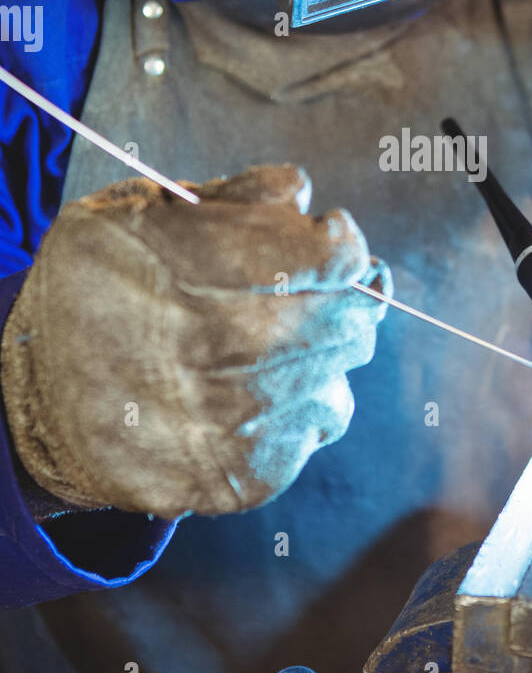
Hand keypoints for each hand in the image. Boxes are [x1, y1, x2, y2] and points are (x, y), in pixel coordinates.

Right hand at [0, 164, 389, 516]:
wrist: (36, 403)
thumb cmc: (94, 290)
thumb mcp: (135, 210)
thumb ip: (233, 196)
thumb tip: (301, 196)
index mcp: (208, 269)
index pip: (339, 258)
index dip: (339, 243)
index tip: (323, 239)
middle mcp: (232, 349)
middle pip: (353, 318)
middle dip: (338, 297)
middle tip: (300, 291)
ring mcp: (243, 422)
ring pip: (341, 374)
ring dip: (320, 354)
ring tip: (266, 345)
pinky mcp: (249, 476)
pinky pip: (319, 426)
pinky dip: (299, 405)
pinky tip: (251, 392)